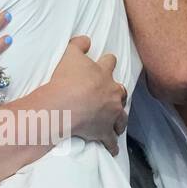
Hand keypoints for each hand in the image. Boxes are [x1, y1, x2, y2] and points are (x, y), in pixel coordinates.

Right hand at [44, 35, 126, 155]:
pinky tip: (113, 149)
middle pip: (120, 91)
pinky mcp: (105, 132)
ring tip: (116, 121)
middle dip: (117, 92)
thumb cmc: (66, 79)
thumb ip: (78, 44)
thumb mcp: (69, 54)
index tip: (106, 62)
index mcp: (103, 74)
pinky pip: (111, 141)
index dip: (107, 62)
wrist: (65, 106)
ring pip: (121, 116)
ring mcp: (111, 114)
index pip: (110, 63)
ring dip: (119, 118)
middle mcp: (112, 93)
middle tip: (111, 94)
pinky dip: (112, 145)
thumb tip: (86, 39)